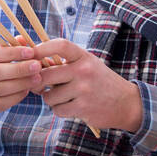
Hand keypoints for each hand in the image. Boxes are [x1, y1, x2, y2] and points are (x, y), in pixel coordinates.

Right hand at [0, 40, 41, 132]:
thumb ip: (5, 49)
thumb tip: (23, 39)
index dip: (12, 53)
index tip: (30, 52)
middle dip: (19, 69)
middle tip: (37, 66)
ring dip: (21, 83)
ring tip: (36, 78)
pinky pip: (0, 104)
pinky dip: (15, 97)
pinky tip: (26, 91)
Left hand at [28, 38, 143, 133]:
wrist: (126, 103)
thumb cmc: (100, 82)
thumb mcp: (87, 65)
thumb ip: (64, 63)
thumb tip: (33, 62)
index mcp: (84, 57)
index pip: (60, 45)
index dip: (42, 48)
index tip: (31, 54)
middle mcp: (84, 71)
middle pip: (46, 74)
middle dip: (38, 82)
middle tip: (40, 86)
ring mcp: (83, 90)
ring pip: (49, 96)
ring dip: (50, 99)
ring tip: (61, 98)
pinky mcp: (83, 108)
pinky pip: (58, 110)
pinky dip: (60, 110)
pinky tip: (69, 107)